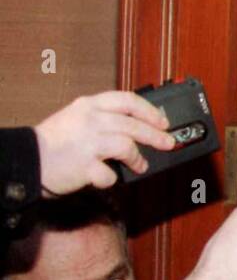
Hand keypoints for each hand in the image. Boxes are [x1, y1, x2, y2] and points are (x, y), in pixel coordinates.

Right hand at [33, 91, 175, 194]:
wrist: (27, 160)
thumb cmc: (54, 140)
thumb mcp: (76, 116)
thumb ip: (103, 117)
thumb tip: (137, 126)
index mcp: (89, 105)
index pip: (128, 100)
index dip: (150, 111)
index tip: (163, 121)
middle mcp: (91, 121)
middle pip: (134, 125)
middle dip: (156, 136)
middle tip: (168, 143)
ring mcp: (89, 143)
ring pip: (127, 147)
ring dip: (138, 159)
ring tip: (140, 165)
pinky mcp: (85, 166)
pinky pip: (109, 174)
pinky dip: (111, 178)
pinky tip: (107, 177)